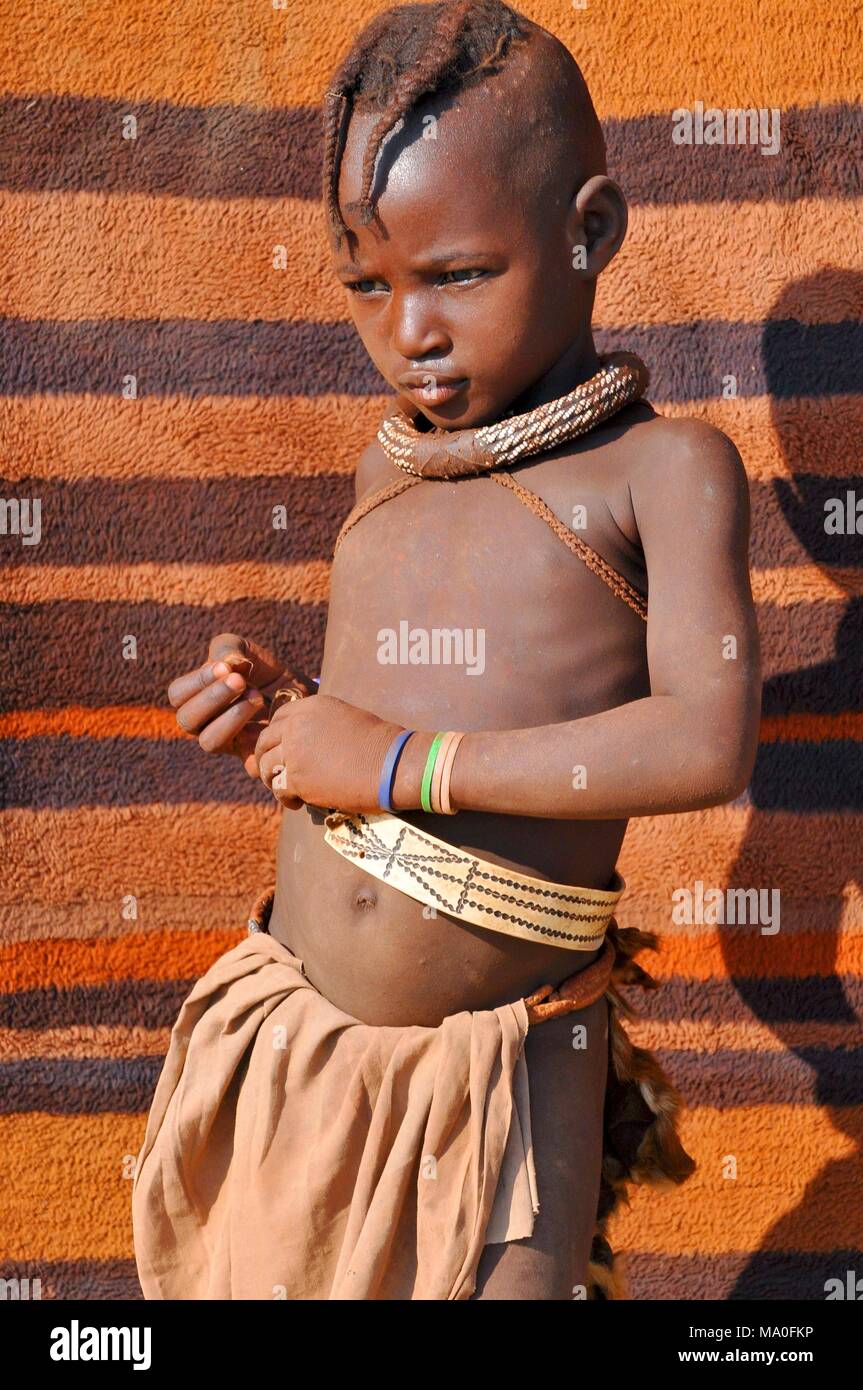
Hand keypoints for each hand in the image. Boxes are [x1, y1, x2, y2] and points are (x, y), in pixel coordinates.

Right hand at [167, 633, 312, 777]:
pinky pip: (248, 764)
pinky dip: (258, 745)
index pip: (178, 694)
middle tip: (241, 681)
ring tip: (257, 697)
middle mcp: (206, 724)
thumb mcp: (246, 651)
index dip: (198, 680)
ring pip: (209, 741)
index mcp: (197, 698)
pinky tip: (272, 722)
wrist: (299, 692)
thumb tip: (226, 663)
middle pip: (187, 720)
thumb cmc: (264, 672)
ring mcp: (229, 744)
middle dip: (213, 698)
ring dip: (231, 716)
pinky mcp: (254, 758)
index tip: (225, 667)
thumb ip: (229, 648)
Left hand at [254, 693, 403, 811]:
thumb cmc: (378, 743)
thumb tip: (304, 741)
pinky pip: (278, 788)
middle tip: (273, 771)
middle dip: (265, 757)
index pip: (277, 718)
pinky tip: (296, 803)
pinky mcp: (298, 778)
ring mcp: (295, 751)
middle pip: (265, 741)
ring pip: (266, 766)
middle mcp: (297, 725)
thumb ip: (319, 724)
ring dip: (271, 779)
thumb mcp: (345, 718)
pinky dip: (285, 798)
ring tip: (284, 789)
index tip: (280, 748)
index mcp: (310, 707)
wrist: (391, 764)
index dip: (275, 736)